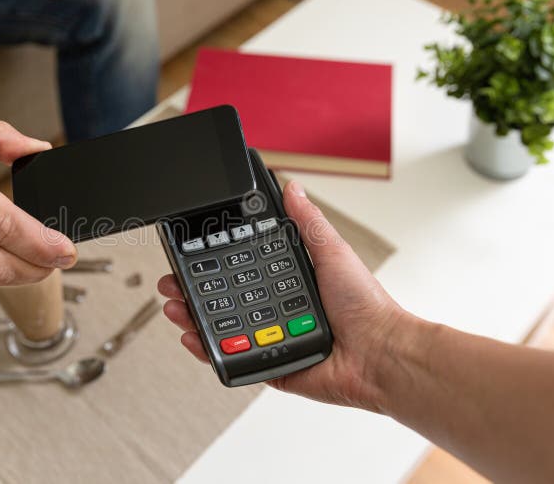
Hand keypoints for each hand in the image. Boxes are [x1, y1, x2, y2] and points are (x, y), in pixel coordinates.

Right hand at [158, 180, 409, 410]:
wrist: (380, 354)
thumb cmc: (366, 305)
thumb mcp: (331, 251)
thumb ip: (307, 221)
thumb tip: (292, 186)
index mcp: (287, 283)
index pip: (241, 269)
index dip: (214, 262)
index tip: (192, 252)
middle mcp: (275, 310)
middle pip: (224, 299)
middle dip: (194, 290)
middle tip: (173, 281)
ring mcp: (270, 339)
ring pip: (222, 329)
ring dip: (194, 318)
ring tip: (176, 306)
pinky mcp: (269, 366)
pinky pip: (234, 360)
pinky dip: (209, 352)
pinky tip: (193, 339)